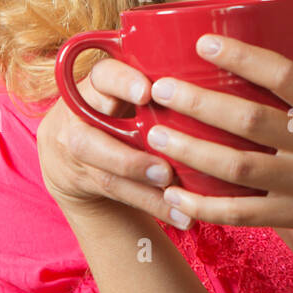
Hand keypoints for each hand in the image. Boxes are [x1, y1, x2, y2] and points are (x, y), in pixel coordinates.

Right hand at [38, 56, 189, 227]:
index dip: (122, 84)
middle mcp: (76, 119)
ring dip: (144, 191)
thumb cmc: (121, 106)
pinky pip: (118, 197)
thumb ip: (160, 83)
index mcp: (94, 85)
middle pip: (88, 141)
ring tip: (176, 197)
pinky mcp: (82, 183)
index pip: (102, 77)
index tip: (147, 93)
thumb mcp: (130, 87)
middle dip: (129, 160)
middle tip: (165, 172)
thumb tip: (220, 79)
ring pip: (105, 176)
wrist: (71, 148)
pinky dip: (152, 206)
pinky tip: (182, 215)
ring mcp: (73, 155)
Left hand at [142, 34, 292, 266]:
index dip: (242, 56)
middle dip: (199, 103)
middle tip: (160, 90)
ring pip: (240, 167)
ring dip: (193, 152)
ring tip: (155, 137)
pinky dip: (208, 207)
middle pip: (251, 119)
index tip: (202, 43)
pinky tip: (177, 198)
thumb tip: (292, 23)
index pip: (285, 73)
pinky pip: (245, 213)